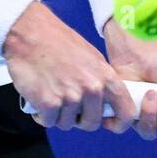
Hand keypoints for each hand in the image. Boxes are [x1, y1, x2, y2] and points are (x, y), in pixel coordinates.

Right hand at [6, 1, 136, 133]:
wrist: (30, 33)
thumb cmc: (57, 41)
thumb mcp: (90, 57)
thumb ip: (100, 80)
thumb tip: (104, 101)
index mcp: (106, 76)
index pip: (126, 112)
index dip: (118, 123)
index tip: (108, 123)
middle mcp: (92, 88)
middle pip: (91, 124)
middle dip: (79, 119)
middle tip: (67, 105)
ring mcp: (70, 97)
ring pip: (67, 124)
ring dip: (58, 115)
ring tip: (51, 93)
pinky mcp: (49, 103)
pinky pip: (48, 122)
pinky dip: (42, 114)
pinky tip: (39, 98)